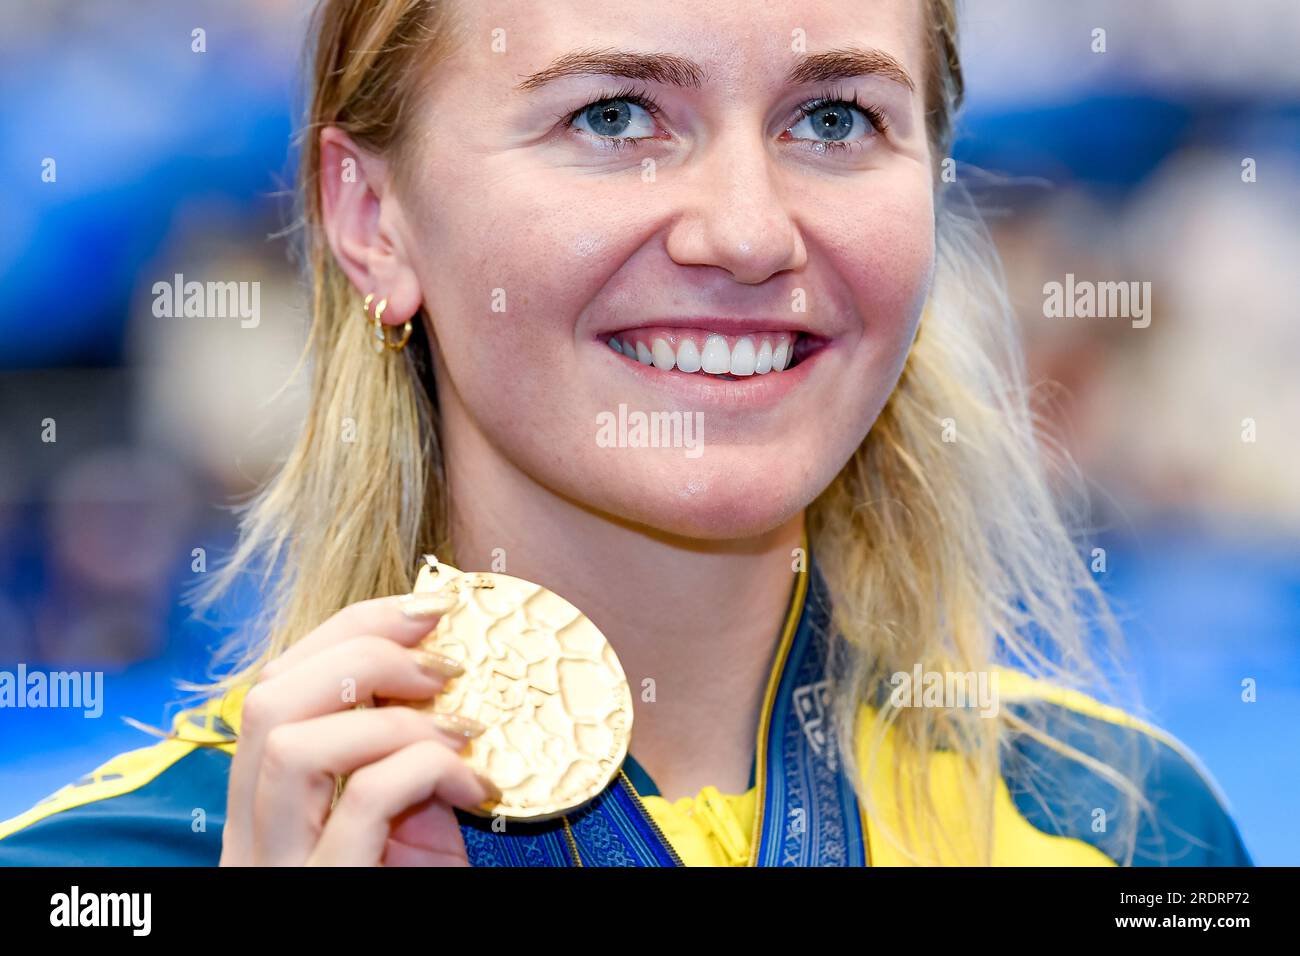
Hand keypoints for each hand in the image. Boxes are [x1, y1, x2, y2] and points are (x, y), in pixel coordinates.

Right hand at [218, 593, 497, 865]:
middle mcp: (251, 835)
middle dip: (363, 654)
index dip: (351, 629)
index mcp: (263, 804)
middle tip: (445, 664)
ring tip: (463, 729)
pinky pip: (366, 799)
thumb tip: (439, 659)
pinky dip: (427, 770)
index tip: (427, 610)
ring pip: (292, 746)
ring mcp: (276, 867)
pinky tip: (472, 785)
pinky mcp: (321, 890)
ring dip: (393, 718)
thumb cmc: (419, 883)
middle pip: (267, 699)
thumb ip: (403, 751)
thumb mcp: (406, 816)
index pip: (275, 684)